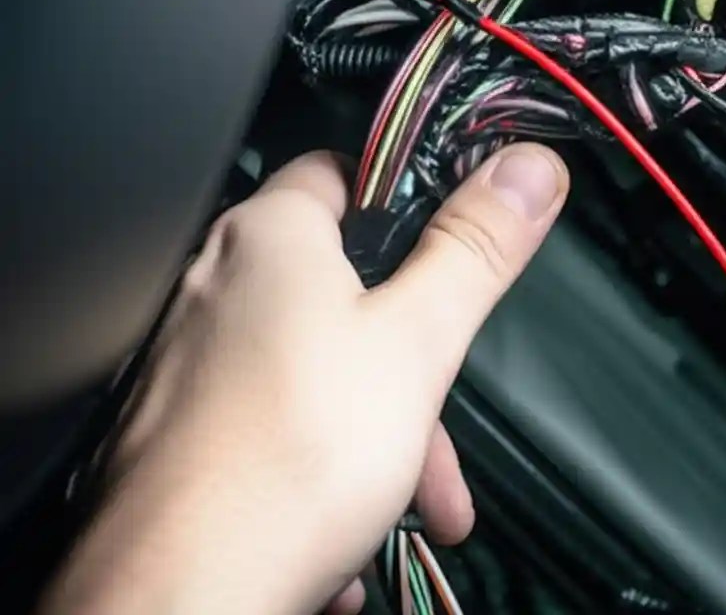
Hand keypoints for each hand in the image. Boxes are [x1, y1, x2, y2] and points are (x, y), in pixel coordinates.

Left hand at [40, 144, 568, 614]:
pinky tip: (348, 527)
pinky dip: (326, 473)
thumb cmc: (281, 465)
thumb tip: (523, 171)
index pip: (347, 172)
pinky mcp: (186, 431)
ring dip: (383, 436)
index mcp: (272, 238)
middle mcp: (218, 288)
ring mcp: (196, 363)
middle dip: (414, 367)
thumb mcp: (419, 340)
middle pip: (348, 296)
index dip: (410, 200)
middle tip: (442, 414)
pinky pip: (280, 433)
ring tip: (411, 496)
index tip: (456, 241)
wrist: (182, 593)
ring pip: (321, 376)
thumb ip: (475, 249)